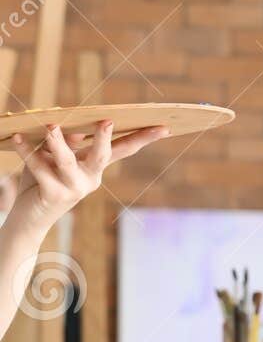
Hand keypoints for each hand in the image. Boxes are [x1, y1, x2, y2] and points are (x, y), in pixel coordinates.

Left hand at [9, 121, 167, 237]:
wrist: (27, 219)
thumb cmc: (39, 183)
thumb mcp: (51, 158)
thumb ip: (61, 144)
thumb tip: (64, 128)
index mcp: (95, 168)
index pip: (123, 149)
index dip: (144, 138)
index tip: (165, 127)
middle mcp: (90, 179)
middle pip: (103, 155)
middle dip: (104, 138)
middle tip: (106, 122)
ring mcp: (74, 189)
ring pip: (67, 161)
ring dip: (57, 142)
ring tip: (50, 126)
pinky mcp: (54, 195)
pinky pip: (40, 168)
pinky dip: (27, 152)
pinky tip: (18, 139)